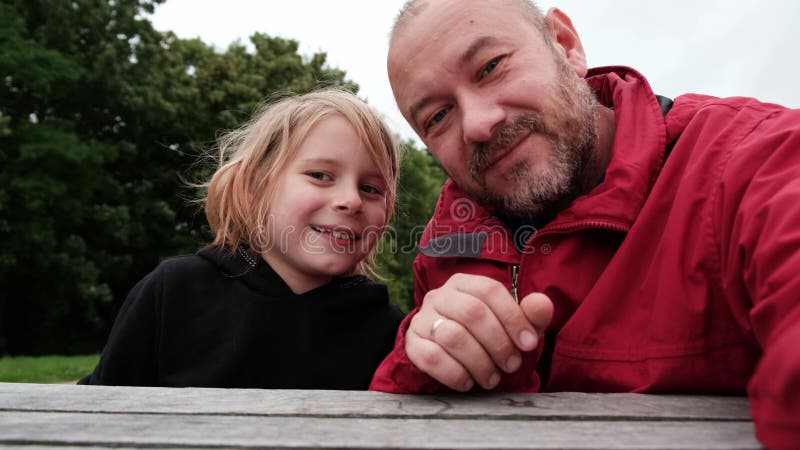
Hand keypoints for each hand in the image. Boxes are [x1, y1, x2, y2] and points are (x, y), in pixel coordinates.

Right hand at [405, 273, 552, 390]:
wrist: (447, 355)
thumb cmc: (485, 337)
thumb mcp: (510, 326)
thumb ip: (529, 315)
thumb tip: (543, 304)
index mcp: (465, 283)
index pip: (489, 291)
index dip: (513, 317)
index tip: (529, 344)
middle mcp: (440, 296)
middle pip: (472, 313)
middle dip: (498, 343)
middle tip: (512, 365)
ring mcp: (422, 319)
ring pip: (452, 336)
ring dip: (479, 362)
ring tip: (492, 378)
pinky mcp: (412, 343)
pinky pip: (431, 357)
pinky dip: (455, 374)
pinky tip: (468, 382)